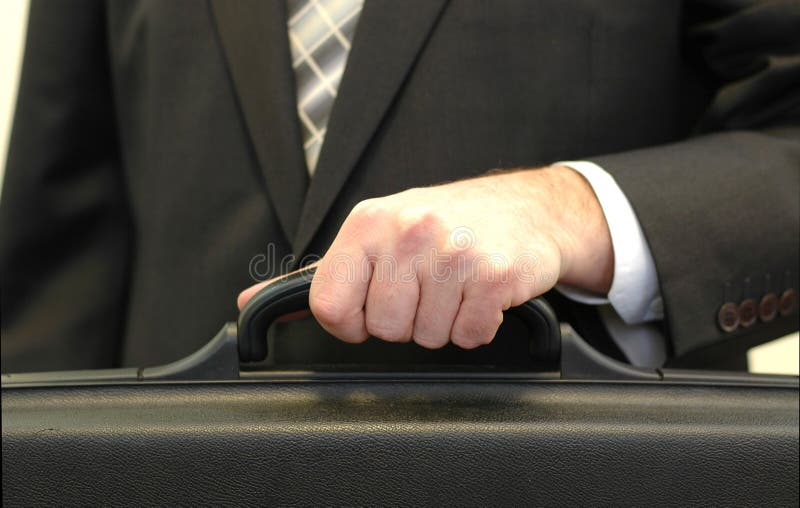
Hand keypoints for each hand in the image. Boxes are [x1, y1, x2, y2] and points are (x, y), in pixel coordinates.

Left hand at [238, 166, 612, 348]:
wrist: (524, 209)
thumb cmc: (444, 223)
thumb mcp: (375, 236)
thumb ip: (316, 276)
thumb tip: (251, 303)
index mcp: (368, 223)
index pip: (329, 303)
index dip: (349, 321)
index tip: (369, 310)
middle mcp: (408, 231)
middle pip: (382, 327)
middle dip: (405, 321)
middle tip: (427, 288)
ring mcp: (453, 251)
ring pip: (427, 337)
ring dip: (443, 323)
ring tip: (455, 287)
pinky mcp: (494, 273)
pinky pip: (469, 335)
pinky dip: (476, 326)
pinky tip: (479, 294)